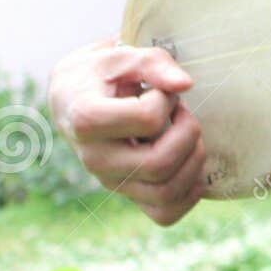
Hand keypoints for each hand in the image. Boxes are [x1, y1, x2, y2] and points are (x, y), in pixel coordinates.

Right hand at [48, 38, 205, 224]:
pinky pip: (165, 214)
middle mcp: (95, 158)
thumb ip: (154, 64)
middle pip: (159, 164)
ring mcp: (111, 181)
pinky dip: (190, 195)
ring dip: (194, 160)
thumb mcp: (123, 56)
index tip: (159, 91)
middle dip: (188, 132)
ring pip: (166, 193)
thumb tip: (185, 85)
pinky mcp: (128, 193)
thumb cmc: (104, 74)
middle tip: (181, 113)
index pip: (147, 119)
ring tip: (186, 135)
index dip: (165, 100)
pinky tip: (193, 166)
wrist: (76, 98)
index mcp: (87, 120)